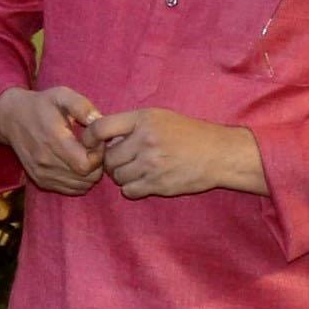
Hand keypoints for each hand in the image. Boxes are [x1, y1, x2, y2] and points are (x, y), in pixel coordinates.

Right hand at [0, 84, 103, 193]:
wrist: (11, 118)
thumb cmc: (41, 104)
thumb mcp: (62, 95)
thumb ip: (82, 106)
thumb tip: (99, 120)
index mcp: (53, 140)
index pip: (86, 165)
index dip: (99, 156)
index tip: (98, 142)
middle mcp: (46, 161)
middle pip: (85, 178)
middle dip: (98, 166)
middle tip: (95, 149)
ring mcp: (42, 173)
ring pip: (79, 187)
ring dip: (90, 174)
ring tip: (86, 155)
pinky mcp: (40, 180)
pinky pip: (69, 190)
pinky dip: (79, 181)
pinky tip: (77, 164)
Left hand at [84, 107, 253, 199]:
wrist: (219, 154)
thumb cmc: (190, 134)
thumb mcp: (161, 117)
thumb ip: (132, 124)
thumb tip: (101, 137)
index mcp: (143, 119)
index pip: (100, 128)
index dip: (89, 138)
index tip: (91, 145)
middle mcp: (145, 140)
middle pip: (108, 158)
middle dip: (112, 162)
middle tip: (125, 161)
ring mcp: (151, 164)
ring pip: (117, 177)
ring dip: (123, 176)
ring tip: (139, 170)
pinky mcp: (158, 184)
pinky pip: (129, 191)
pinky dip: (133, 189)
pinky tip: (145, 181)